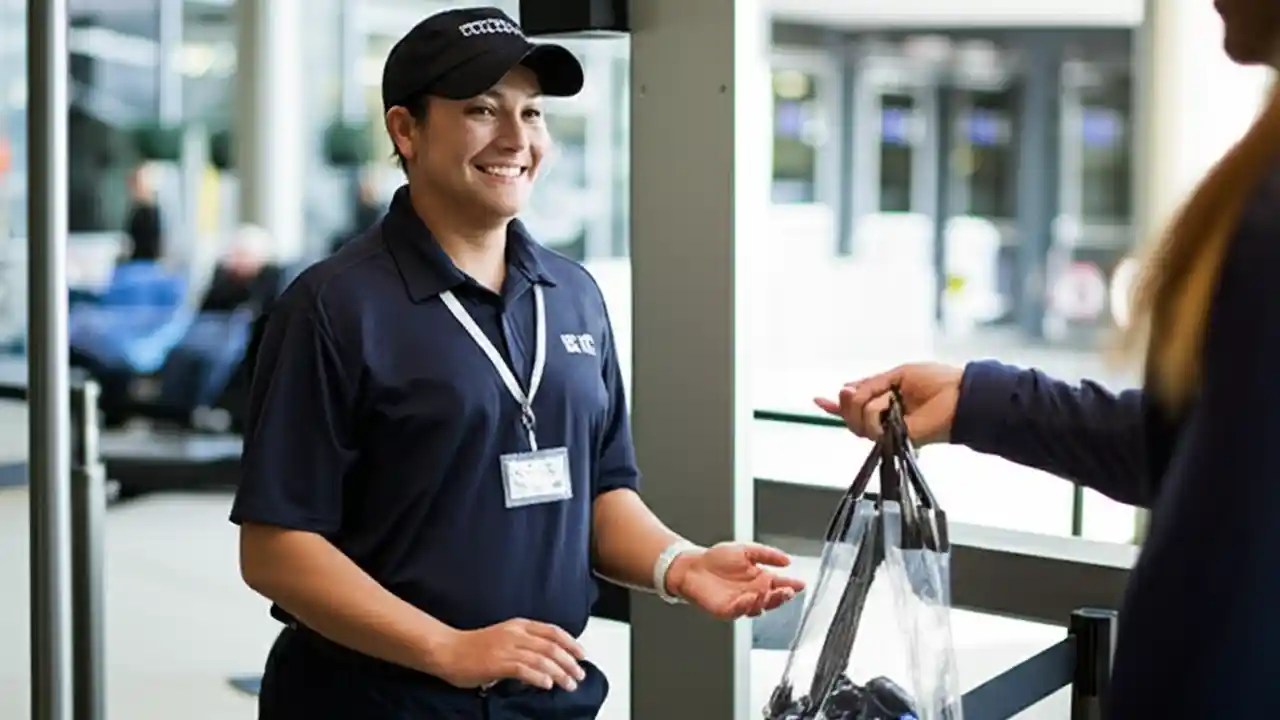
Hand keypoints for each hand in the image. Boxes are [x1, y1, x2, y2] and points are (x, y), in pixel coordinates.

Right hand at [430, 618, 586, 691]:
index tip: (582, 655)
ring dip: (559, 673)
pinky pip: (524, 669)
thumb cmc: (473, 647)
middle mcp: (516, 633)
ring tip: (568, 684)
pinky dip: (539, 676)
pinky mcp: (498, 662)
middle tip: (579, 675)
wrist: (447, 650)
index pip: (552, 631)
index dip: (571, 643)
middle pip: (552, 646)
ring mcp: (507, 647)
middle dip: (570, 662)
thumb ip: (523, 644)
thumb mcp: (503, 637)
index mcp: (519, 625)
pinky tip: (547, 684)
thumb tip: (545, 660)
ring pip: (542, 659)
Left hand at [668, 542, 806, 619]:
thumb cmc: (714, 558)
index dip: (791, 585)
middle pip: (773, 599)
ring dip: (765, 601)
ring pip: (759, 607)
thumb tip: (787, 560)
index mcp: (759, 579)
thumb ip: (767, 554)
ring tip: (769, 592)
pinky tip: (750, 598)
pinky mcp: (727, 610)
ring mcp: (741, 603)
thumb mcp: (745, 550)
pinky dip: (746, 605)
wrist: (691, 566)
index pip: (780, 584)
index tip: (800, 583)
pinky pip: (739, 611)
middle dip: (782, 596)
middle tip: (788, 591)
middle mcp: (752, 592)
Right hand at [813, 362, 962, 444]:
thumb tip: (846, 390)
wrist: (960, 397)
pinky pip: (871, 428)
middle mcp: (883, 416)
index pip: (856, 403)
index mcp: (885, 399)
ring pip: (857, 420)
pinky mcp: (895, 438)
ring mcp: (887, 428)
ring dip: (867, 407)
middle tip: (859, 392)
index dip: (837, 405)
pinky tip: (863, 411)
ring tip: (888, 401)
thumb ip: (871, 384)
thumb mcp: (899, 375)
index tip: (818, 400)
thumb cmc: (938, 382)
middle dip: (849, 402)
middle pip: (850, 413)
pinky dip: (870, 419)